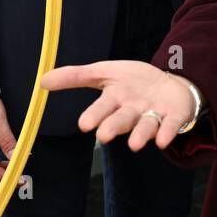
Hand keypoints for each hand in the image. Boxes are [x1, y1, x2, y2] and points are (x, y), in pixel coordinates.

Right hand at [42, 61, 196, 151]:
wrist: (169, 83)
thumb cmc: (133, 81)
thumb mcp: (104, 72)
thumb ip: (76, 76)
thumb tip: (42, 81)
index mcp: (115, 99)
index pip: (102, 108)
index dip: (94, 115)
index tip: (84, 124)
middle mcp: (133, 111)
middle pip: (122, 120)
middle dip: (113, 127)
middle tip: (103, 136)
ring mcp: (153, 114)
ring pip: (145, 126)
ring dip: (140, 135)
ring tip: (134, 144)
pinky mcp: (174, 116)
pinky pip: (171, 125)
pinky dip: (167, 131)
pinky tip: (162, 140)